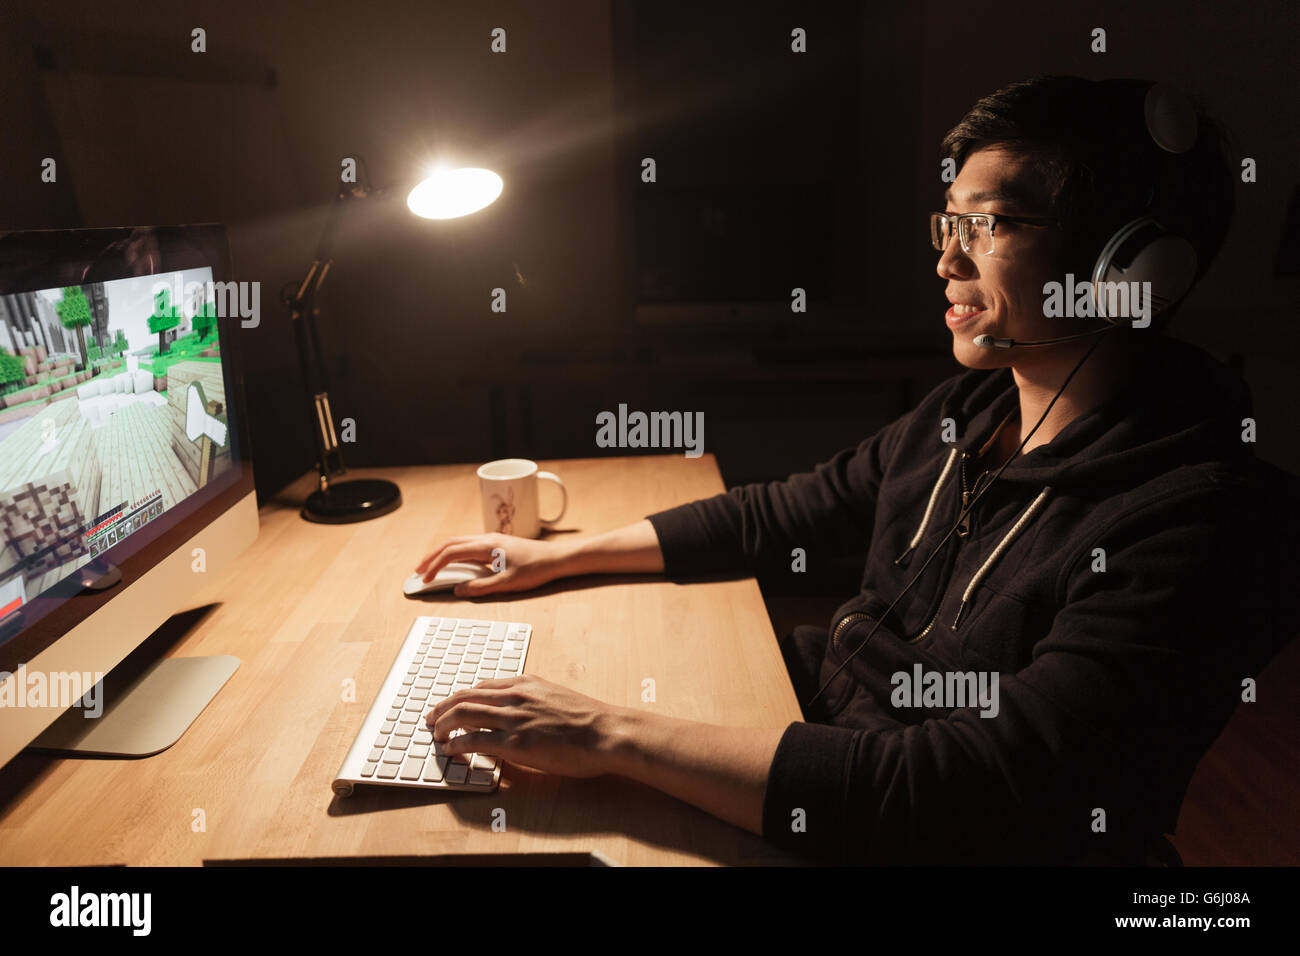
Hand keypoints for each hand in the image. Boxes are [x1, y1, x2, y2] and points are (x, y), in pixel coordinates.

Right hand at [414, 533, 571, 596]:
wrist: (557, 558)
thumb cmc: (536, 569)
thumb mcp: (507, 583)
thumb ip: (481, 588)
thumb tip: (457, 590)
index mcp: (486, 546)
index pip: (451, 553)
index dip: (435, 566)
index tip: (424, 579)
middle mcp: (487, 539)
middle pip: (451, 543)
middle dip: (431, 556)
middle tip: (418, 571)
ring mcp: (492, 540)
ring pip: (459, 543)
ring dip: (443, 554)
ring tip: (431, 567)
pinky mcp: (497, 545)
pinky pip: (470, 546)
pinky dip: (456, 554)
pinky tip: (455, 565)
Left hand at [424, 675, 623, 777]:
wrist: (606, 732)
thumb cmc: (587, 719)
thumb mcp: (554, 697)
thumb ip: (530, 700)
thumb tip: (510, 712)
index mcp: (526, 683)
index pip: (480, 685)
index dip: (458, 696)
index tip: (448, 705)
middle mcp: (516, 696)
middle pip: (465, 696)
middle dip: (442, 708)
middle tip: (430, 719)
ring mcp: (515, 719)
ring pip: (464, 714)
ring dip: (443, 724)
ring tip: (435, 734)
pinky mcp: (517, 743)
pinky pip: (476, 740)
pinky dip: (457, 744)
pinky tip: (451, 750)